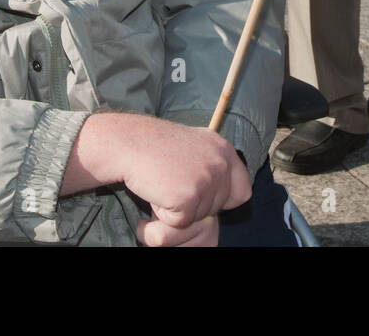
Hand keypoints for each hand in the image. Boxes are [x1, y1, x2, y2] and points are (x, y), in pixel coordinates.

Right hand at [64, 113, 249, 244]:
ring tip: (160, 186)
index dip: (221, 202)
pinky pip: (177, 224)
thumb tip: (226, 211)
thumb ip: (212, 169)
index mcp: (224, 150)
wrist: (127, 143)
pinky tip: (153, 193)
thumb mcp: (193, 149)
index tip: (199, 197)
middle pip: (215, 212)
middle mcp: (220, 164)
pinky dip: (161, 217)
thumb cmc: (153, 149)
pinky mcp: (188, 197)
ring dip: (174, 212)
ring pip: (196, 220)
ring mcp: (206, 180)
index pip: (241, 193)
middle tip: (169, 186)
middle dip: (191, 208)